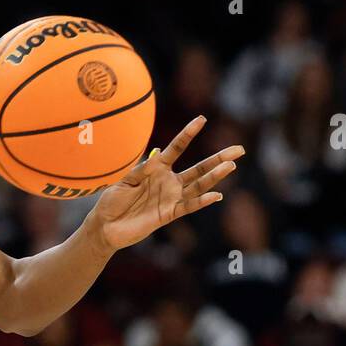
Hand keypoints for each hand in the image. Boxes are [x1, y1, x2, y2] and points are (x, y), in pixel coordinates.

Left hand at [88, 116, 243, 251]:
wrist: (106, 226)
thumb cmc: (112, 201)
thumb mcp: (124, 181)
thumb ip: (141, 170)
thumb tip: (158, 157)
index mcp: (157, 169)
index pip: (177, 148)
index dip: (188, 134)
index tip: (202, 119)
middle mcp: (169, 182)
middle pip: (198, 168)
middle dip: (218, 158)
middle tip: (239, 149)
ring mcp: (171, 198)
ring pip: (198, 185)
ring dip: (214, 176)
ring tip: (231, 166)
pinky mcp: (168, 214)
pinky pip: (188, 206)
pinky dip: (202, 202)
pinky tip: (216, 195)